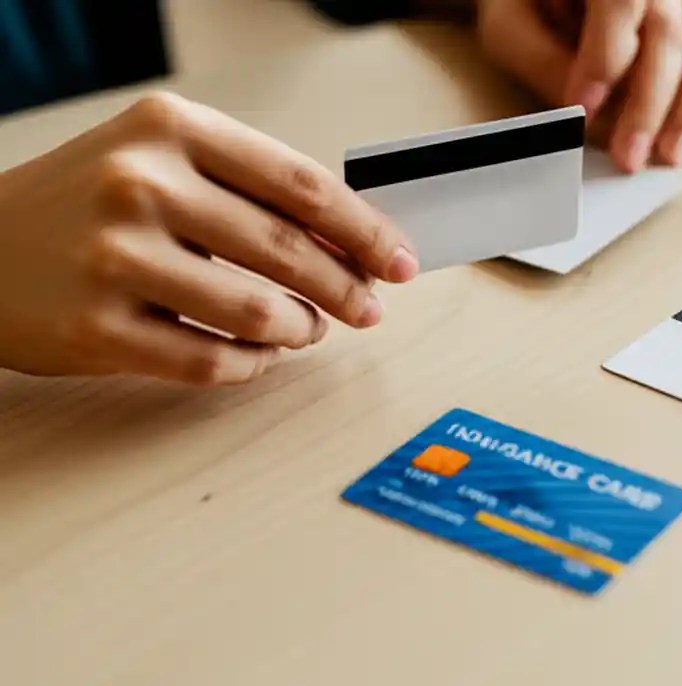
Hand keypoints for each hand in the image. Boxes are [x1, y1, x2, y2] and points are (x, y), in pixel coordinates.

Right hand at [0, 92, 417, 385]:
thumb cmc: (85, 203)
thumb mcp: (161, 162)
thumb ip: (252, 191)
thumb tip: (354, 243)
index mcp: (171, 131)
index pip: (301, 184)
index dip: (366, 229)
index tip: (401, 260)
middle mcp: (139, 185)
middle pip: (288, 251)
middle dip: (347, 288)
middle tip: (368, 309)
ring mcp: (112, 259)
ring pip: (258, 315)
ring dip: (300, 331)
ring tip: (306, 329)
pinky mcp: (94, 328)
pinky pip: (210, 362)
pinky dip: (251, 364)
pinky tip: (259, 354)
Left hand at [477, 0, 681, 171]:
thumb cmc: (530, 7)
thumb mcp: (511, 30)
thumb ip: (543, 63)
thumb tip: (592, 116)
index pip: (620, 2)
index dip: (605, 56)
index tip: (585, 103)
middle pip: (671, 32)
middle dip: (649, 104)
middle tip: (629, 156)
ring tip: (669, 154)